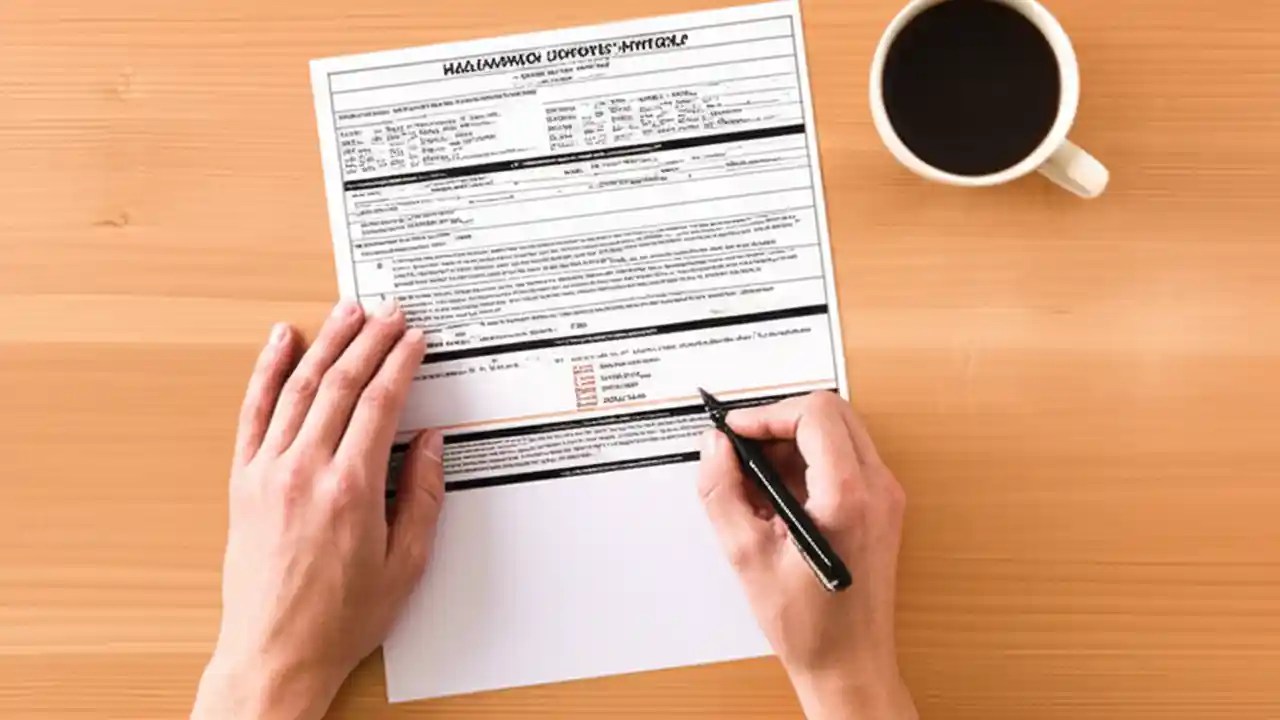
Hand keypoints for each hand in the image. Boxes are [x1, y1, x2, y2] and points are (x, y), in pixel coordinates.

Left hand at [192, 300, 443, 719]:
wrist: (275, 653)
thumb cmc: (339, 618)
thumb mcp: (406, 564)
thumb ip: (421, 496)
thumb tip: (428, 443)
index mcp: (351, 488)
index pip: (379, 403)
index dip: (400, 362)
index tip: (413, 338)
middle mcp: (305, 471)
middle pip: (340, 384)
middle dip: (369, 339)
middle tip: (388, 312)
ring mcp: (268, 472)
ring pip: (298, 387)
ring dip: (326, 342)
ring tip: (346, 312)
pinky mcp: (243, 482)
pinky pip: (253, 413)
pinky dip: (266, 372)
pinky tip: (280, 342)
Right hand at [697, 392, 915, 719]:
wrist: (850, 664)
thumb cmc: (812, 627)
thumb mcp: (747, 557)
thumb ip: (722, 493)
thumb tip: (715, 448)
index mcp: (848, 496)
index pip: (813, 413)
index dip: (767, 414)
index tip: (736, 432)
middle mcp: (877, 489)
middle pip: (831, 413)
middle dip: (780, 422)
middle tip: (744, 450)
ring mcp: (885, 496)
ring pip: (839, 432)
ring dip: (793, 443)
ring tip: (756, 483)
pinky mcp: (882, 507)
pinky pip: (845, 459)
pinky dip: (808, 463)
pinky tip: (778, 500)